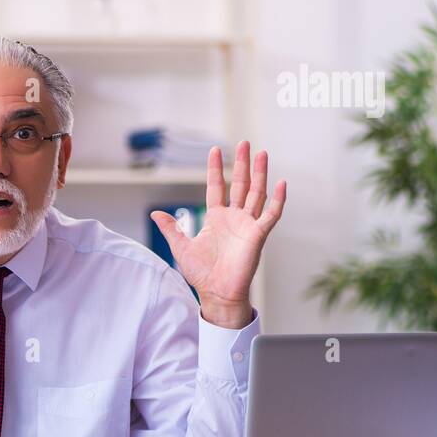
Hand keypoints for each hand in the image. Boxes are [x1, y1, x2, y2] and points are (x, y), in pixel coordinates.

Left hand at [150, 141, 286, 327]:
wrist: (216, 293)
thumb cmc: (201, 273)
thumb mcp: (181, 247)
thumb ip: (171, 228)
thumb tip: (155, 213)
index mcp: (216, 218)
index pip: (217, 187)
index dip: (216, 169)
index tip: (215, 149)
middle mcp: (234, 218)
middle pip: (240, 185)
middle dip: (242, 163)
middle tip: (244, 143)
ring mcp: (247, 225)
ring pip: (256, 193)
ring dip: (260, 174)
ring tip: (262, 153)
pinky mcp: (258, 235)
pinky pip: (271, 214)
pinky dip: (278, 199)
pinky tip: (281, 182)